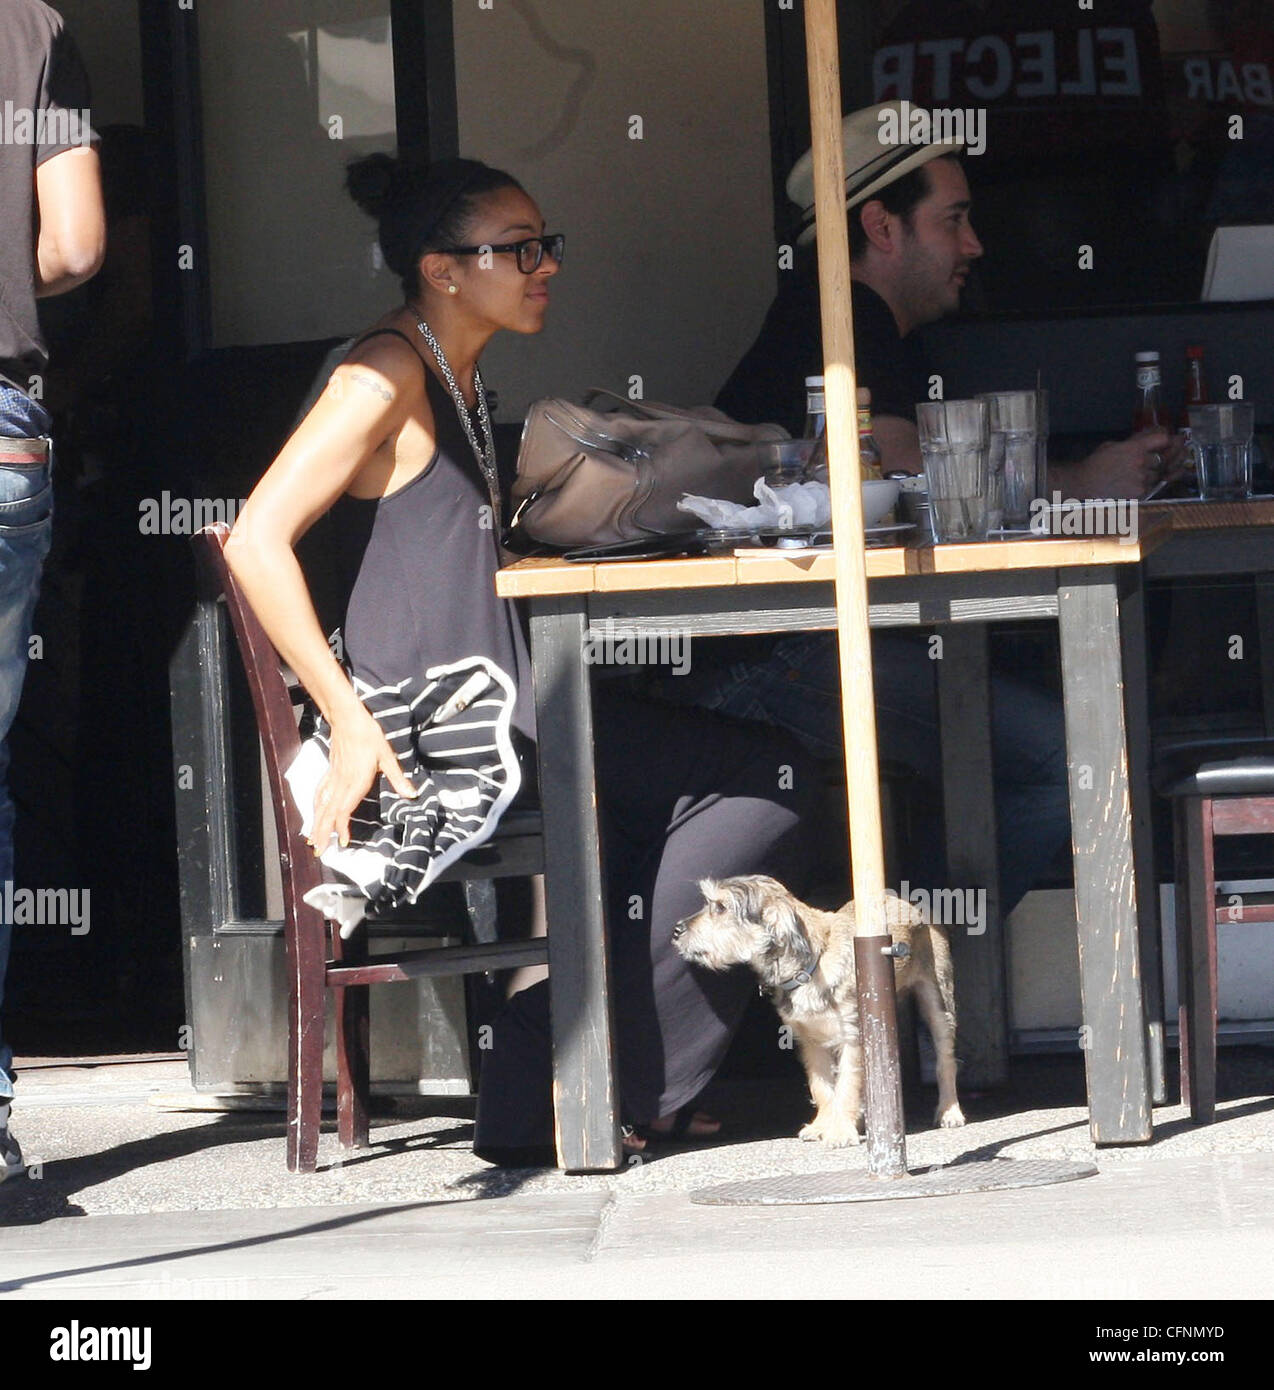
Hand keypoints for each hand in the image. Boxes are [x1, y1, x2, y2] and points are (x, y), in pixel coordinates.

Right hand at [309, 704, 417, 854]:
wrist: (348, 719)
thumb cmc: (369, 736)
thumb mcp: (387, 756)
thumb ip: (397, 778)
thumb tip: (412, 794)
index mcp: (356, 781)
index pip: (344, 809)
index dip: (342, 826)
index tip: (343, 841)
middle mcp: (342, 782)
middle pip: (329, 811)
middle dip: (322, 832)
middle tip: (318, 850)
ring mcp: (333, 777)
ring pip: (321, 804)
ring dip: (316, 822)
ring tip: (311, 839)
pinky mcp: (330, 771)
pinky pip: (320, 792)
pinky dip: (315, 806)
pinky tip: (314, 813)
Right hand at [1073, 429, 1187, 500]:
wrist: (1085, 484)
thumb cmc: (1097, 463)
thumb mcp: (1114, 445)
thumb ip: (1135, 441)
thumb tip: (1154, 434)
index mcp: (1134, 447)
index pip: (1163, 439)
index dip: (1168, 440)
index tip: (1169, 441)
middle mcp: (1141, 462)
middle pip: (1166, 457)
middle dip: (1169, 455)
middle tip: (1172, 452)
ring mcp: (1142, 479)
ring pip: (1160, 473)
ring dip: (1159, 471)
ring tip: (1150, 471)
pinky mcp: (1140, 493)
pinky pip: (1153, 486)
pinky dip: (1152, 484)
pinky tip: (1144, 481)